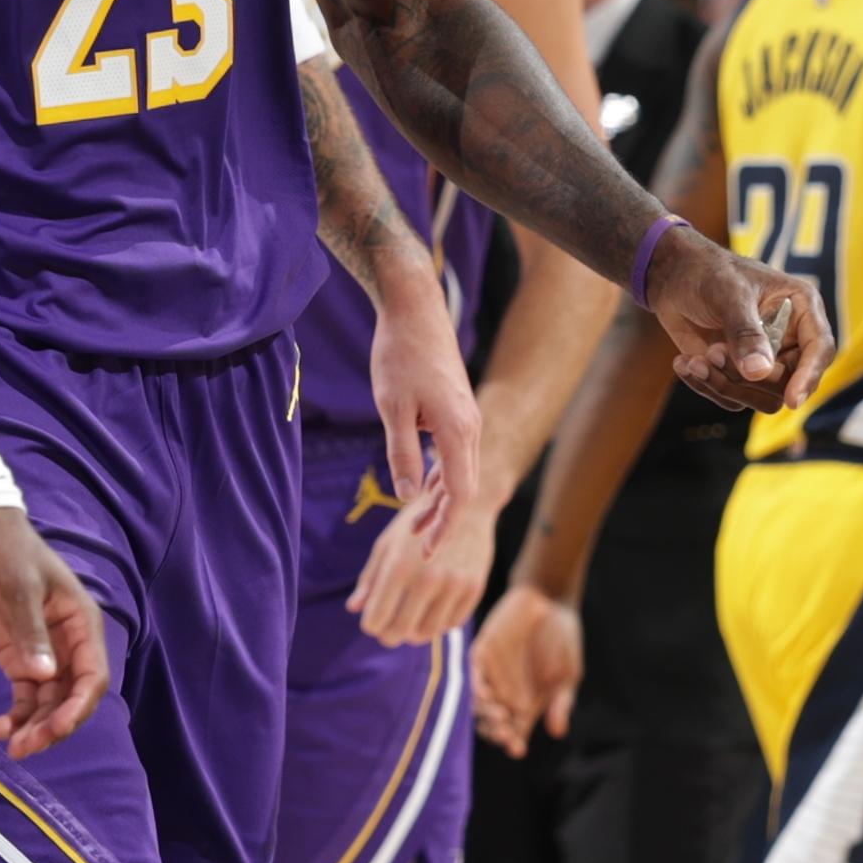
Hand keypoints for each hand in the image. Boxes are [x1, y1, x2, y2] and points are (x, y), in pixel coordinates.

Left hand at [0, 506, 109, 758]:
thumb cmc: (7, 554)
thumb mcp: (18, 588)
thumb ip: (30, 632)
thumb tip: (44, 676)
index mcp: (82, 625)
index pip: (92, 676)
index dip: (79, 706)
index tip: (57, 727)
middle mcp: (69, 646)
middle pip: (71, 698)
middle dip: (54, 725)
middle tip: (27, 746)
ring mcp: (45, 655)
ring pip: (49, 703)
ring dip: (35, 727)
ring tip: (12, 746)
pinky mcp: (19, 660)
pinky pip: (27, 696)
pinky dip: (18, 715)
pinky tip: (1, 728)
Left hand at [349, 483, 497, 644]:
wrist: (466, 506)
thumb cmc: (417, 525)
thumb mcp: (386, 545)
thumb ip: (370, 579)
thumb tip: (353, 608)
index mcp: (399, 567)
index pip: (377, 617)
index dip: (371, 625)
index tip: (371, 623)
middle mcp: (428, 579)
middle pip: (401, 631)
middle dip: (389, 636)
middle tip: (387, 633)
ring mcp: (454, 585)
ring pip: (428, 633)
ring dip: (413, 634)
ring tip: (408, 626)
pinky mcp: (475, 588)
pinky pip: (452, 624)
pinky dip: (438, 625)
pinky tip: (430, 615)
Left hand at [367, 254, 480, 546]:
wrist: (414, 310)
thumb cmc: (399, 355)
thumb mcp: (391, 408)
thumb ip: (401, 454)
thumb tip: (405, 497)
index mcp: (458, 431)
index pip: (460, 493)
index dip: (445, 526)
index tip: (427, 553)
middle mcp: (471, 426)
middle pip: (464, 486)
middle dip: (444, 520)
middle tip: (420, 549)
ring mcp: (466, 416)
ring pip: (460, 470)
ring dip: (441, 499)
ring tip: (415, 526)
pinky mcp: (457, 408)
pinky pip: (455, 452)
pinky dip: (440, 475)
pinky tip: (422, 486)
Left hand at [471, 583, 583, 756]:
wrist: (549, 600)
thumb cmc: (562, 639)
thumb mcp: (567, 673)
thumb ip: (561, 701)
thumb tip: (557, 732)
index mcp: (527, 703)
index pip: (514, 730)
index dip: (513, 742)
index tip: (516, 749)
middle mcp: (505, 692)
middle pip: (493, 722)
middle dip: (497, 731)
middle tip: (505, 733)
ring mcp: (491, 674)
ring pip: (480, 704)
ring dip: (486, 714)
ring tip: (499, 716)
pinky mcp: (481, 654)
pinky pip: (473, 676)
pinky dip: (477, 688)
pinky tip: (486, 695)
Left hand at [645, 229, 829, 413]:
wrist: (674, 278)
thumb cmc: (708, 273)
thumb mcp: (729, 295)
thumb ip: (745, 333)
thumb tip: (759, 373)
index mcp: (802, 310)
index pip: (819, 349)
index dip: (809, 376)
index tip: (792, 400)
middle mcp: (790, 339)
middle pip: (788, 383)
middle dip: (746, 378)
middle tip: (713, 352)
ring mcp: (765, 359)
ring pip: (761, 398)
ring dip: (723, 385)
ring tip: (693, 360)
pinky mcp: (738, 374)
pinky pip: (733, 398)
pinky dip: (706, 386)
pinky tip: (686, 363)